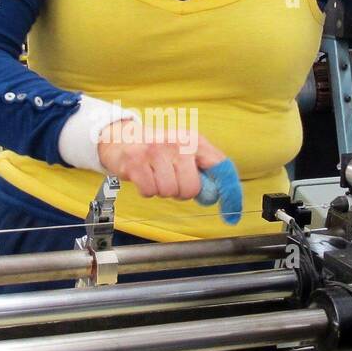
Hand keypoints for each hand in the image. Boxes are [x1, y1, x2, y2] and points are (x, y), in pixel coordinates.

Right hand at [96, 117, 225, 200]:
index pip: (220, 166)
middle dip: (181, 192)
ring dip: (162, 191)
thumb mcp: (183, 150)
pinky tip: (144, 177)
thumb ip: (202, 170)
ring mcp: (156, 151)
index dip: (229, 192)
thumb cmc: (156, 149)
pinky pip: (149, 191)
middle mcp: (178, 143)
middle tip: (172, 181)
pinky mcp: (136, 162)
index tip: (231, 215)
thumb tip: (214, 195)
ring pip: (169, 192)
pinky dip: (147, 190)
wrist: (120, 136)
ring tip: (155, 176)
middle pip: (192, 189)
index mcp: (194, 140)